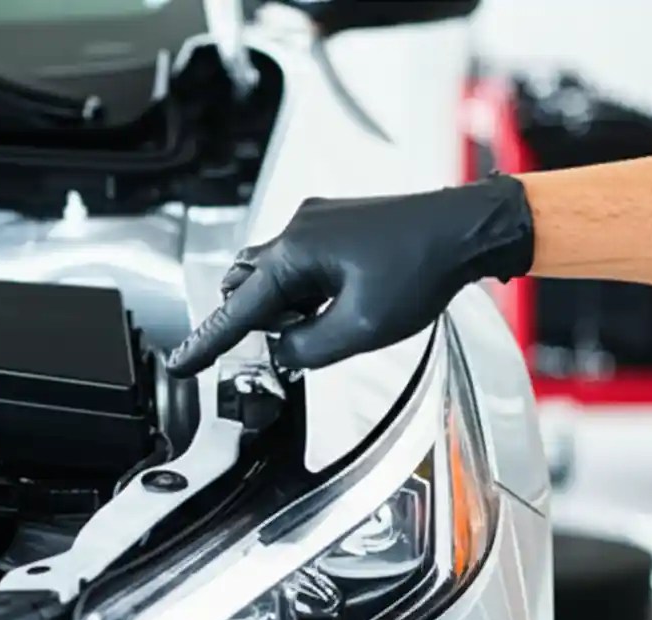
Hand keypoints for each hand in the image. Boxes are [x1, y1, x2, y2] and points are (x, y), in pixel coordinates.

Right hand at [166, 175, 533, 375]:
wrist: (466, 230)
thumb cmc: (423, 267)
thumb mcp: (360, 329)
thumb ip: (307, 349)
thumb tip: (283, 353)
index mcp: (295, 252)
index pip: (239, 308)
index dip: (209, 342)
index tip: (184, 363)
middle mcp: (299, 230)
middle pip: (250, 284)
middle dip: (258, 320)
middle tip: (286, 346)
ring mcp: (319, 223)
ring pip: (278, 274)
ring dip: (289, 307)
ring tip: (332, 323)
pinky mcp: (337, 226)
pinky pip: (303, 262)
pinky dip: (309, 291)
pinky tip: (342, 304)